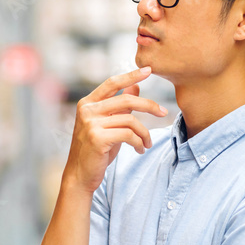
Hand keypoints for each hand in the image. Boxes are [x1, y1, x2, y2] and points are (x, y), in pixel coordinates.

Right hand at [64, 68, 167, 193]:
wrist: (80, 175)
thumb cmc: (95, 150)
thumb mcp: (108, 125)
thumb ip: (120, 106)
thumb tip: (136, 87)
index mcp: (87, 103)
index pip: (112, 82)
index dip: (131, 75)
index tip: (149, 70)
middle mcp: (87, 110)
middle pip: (126, 99)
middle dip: (149, 105)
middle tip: (163, 112)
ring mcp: (91, 124)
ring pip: (130, 120)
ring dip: (144, 133)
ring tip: (147, 143)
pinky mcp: (97, 138)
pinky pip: (128, 134)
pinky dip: (138, 142)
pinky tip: (139, 149)